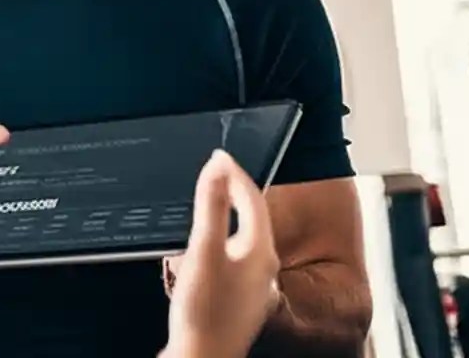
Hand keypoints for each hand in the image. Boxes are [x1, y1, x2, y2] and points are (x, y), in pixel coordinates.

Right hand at [163, 150, 280, 357]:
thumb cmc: (204, 313)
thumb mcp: (204, 249)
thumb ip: (212, 205)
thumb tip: (219, 167)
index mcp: (261, 251)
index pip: (253, 198)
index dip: (234, 173)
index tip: (219, 156)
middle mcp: (264, 269)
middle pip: (252, 219)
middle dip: (234, 195)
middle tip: (215, 176)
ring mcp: (254, 287)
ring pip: (245, 241)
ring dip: (228, 220)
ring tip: (211, 207)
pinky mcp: (240, 302)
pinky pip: (236, 262)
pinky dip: (222, 246)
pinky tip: (207, 253)